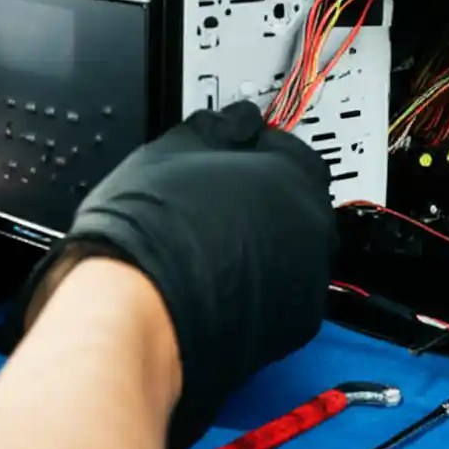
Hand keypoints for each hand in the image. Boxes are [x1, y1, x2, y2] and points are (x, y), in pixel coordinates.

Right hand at [23, 102, 337, 448]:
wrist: (136, 313)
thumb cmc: (146, 236)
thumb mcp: (171, 151)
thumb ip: (215, 128)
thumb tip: (232, 121)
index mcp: (291, 174)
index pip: (289, 148)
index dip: (255, 154)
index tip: (235, 162)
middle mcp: (312, 226)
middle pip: (299, 202)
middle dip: (266, 202)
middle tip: (218, 208)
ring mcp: (307, 279)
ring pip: (294, 251)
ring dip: (266, 247)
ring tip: (212, 251)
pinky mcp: (293, 327)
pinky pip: (283, 295)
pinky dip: (260, 289)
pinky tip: (220, 286)